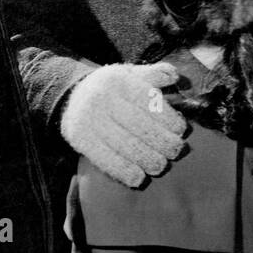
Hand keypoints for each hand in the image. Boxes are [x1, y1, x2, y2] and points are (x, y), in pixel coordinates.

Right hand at [59, 63, 186, 187]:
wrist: (71, 95)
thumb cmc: (112, 88)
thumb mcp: (130, 73)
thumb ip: (155, 74)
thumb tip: (175, 76)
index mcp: (119, 81)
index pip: (147, 101)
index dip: (167, 118)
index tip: (180, 130)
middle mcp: (102, 98)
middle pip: (138, 124)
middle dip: (160, 141)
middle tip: (175, 152)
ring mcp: (88, 119)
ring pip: (123, 143)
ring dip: (145, 159)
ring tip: (160, 167)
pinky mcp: (79, 138)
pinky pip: (104, 158)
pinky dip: (122, 171)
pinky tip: (137, 179)